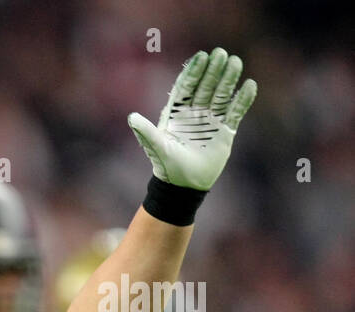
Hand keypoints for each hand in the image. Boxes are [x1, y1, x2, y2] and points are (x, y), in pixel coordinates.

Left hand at [128, 47, 256, 190]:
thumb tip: (131, 117)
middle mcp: (194, 113)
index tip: (201, 56)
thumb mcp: (156, 147)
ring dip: (228, 79)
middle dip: (213, 71)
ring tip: (235, 62)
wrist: (184, 186)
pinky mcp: (225, 131)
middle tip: (221, 54)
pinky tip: (250, 85)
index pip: (186, 87)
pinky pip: (236, 112)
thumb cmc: (166, 166)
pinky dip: (242, 100)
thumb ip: (145, 132)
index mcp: (177, 114)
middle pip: (206, 87)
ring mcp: (211, 121)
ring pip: (222, 95)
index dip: (193, 72)